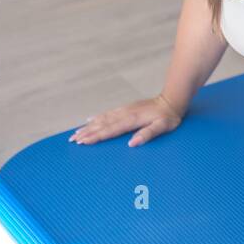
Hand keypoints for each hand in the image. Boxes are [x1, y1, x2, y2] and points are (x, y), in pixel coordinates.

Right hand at [69, 93, 183, 147]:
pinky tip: (90, 120)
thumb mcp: (162, 127)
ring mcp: (124, 110)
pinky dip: (97, 118)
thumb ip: (147, 134)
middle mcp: (125, 114)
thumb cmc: (168, 117)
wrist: (171, 100)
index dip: (96, 136)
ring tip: (76, 133)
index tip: (83, 142)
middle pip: (102, 124)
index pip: (110, 130)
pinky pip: (108, 113)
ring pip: (102, 119)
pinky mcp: (126, 109)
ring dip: (89, 126)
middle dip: (87, 132)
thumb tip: (132, 143)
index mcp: (132, 120)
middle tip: (73, 140)